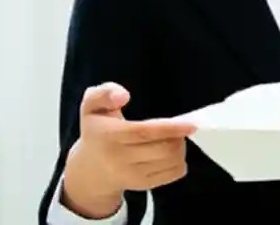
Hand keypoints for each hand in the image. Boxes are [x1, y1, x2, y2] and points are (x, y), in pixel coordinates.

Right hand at [61, 83, 196, 217]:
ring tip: (174, 138)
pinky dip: (180, 162)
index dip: (170, 128)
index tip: (190, 124)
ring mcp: (131, 176)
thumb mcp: (92, 107)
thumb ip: (104, 93)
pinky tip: (171, 154)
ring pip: (170, 162)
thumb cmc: (97, 132)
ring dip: (181, 148)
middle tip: (180, 128)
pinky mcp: (142, 185)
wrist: (89, 170)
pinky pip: (172, 174)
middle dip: (179, 137)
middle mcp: (119, 159)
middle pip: (163, 149)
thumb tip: (123, 95)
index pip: (144, 133)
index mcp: (109, 136)